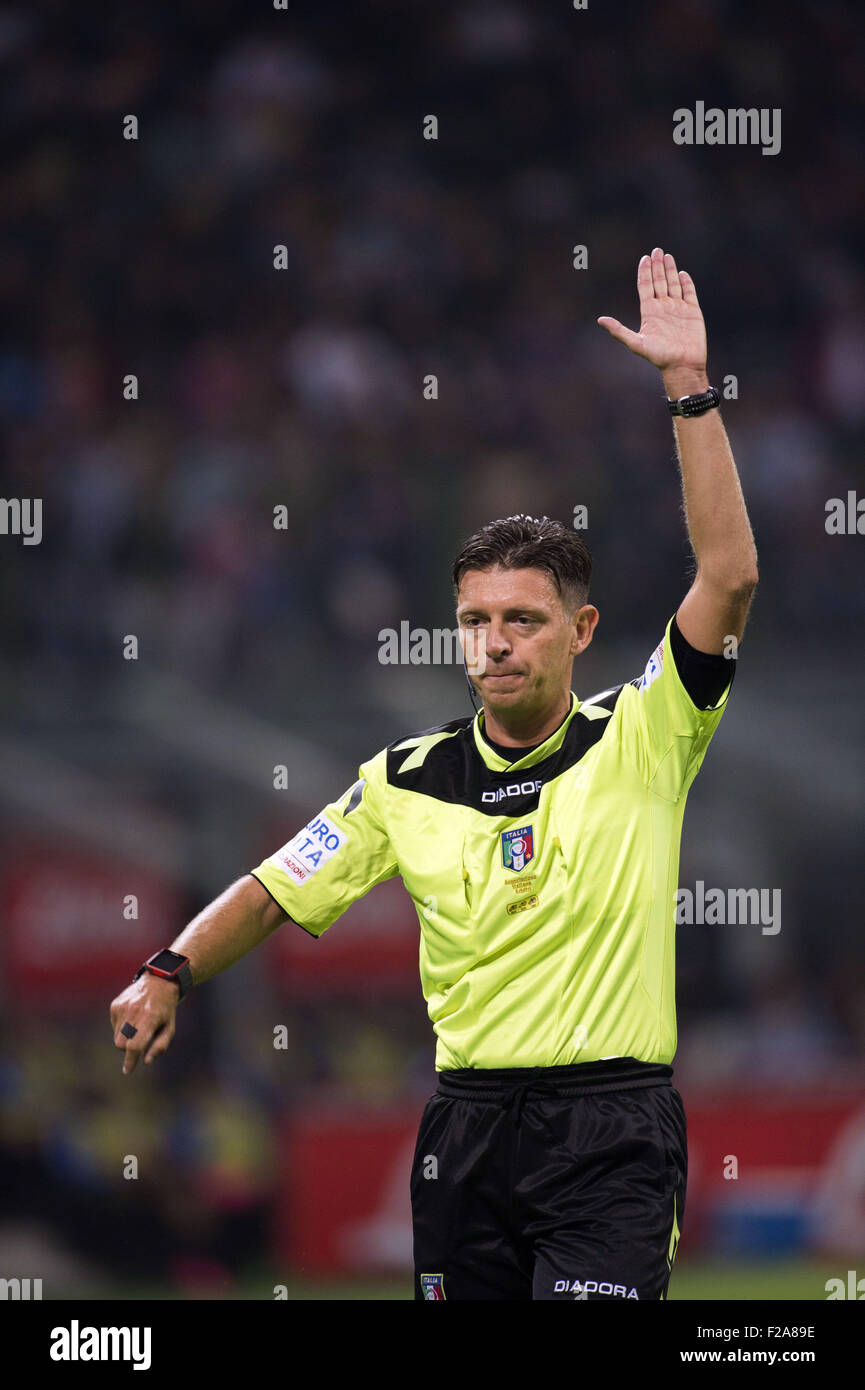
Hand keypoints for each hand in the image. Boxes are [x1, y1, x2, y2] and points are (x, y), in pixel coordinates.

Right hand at [110, 973, 178, 1073]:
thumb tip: (146, 1061)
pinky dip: (122, 1027)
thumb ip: (160, 1046)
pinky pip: (114, 1026)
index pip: (135, 1045)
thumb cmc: (166, 1009)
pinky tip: (133, 1017)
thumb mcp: (170, 1027)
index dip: (130, 1060)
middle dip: (129, 1049)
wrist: (158, 981)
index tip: (128, 1070)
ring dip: (126, 1038)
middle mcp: (134, 1012)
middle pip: (121, 1044)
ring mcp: (123, 1007)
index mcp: (150, 1018)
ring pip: (117, 1037)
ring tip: (138, 1026)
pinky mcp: (115, 1005)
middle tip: (140, 1041)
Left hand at [597, 248, 707, 392]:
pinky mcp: (693, 312)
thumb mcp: (636, 343)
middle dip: (657, 266)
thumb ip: (619, 331)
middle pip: (658, 281)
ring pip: (673, 284)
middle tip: (656, 250)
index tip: (644, 258)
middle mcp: (663, 308)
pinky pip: (689, 293)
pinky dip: (686, 283)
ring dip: (670, 270)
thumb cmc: (659, 357)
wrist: (682, 366)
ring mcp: (678, 309)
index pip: (645, 286)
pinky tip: (682, 273)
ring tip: (666, 256)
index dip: (644, 272)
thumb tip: (600, 320)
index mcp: (649, 312)